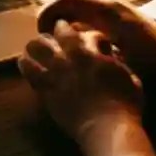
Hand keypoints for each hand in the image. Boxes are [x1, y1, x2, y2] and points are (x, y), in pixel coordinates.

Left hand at [19, 20, 144, 143]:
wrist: (106, 128)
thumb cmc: (125, 104)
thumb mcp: (129, 75)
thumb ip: (114, 61)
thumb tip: (109, 55)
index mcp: (89, 53)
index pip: (71, 31)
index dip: (66, 27)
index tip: (65, 27)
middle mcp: (68, 59)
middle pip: (48, 37)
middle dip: (48, 36)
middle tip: (50, 40)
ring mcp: (54, 74)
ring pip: (33, 49)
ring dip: (34, 47)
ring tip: (34, 50)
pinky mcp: (45, 90)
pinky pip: (28, 71)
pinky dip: (25, 64)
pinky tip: (26, 64)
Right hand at [37, 0, 155, 79]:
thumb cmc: (154, 64)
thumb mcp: (115, 59)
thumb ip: (85, 50)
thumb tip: (58, 48)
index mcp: (107, 12)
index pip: (66, 1)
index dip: (47, 15)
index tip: (41, 35)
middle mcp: (112, 8)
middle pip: (73, 6)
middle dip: (56, 23)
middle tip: (48, 45)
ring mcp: (121, 15)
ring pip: (85, 16)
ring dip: (71, 30)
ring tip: (63, 52)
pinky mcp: (127, 25)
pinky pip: (97, 23)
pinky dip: (85, 34)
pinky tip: (87, 56)